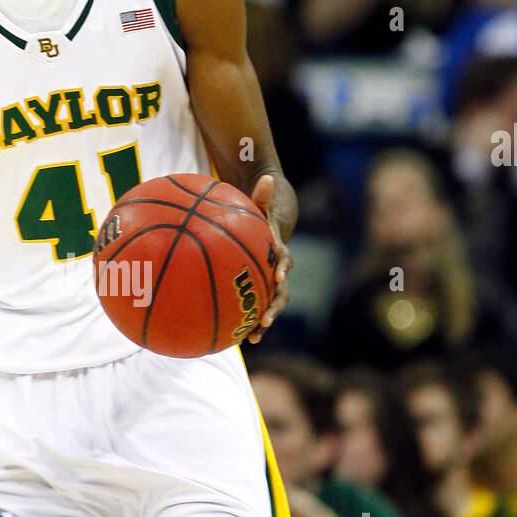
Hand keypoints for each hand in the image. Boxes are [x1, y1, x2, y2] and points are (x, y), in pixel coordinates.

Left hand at [247, 173, 291, 342]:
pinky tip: (231, 337)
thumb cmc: (261, 218)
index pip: (284, 263)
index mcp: (279, 254)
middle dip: (274, 309)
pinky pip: (255, 310)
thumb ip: (262, 196)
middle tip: (265, 320)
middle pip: (281, 295)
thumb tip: (266, 178)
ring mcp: (271, 287)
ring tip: (251, 339)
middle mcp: (278, 274)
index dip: (282, 270)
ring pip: (270, 308)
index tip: (277, 279)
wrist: (271, 232)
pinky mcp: (260, 294)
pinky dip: (246, 323)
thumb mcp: (261, 206)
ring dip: (263, 323)